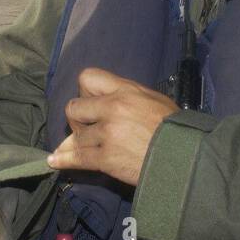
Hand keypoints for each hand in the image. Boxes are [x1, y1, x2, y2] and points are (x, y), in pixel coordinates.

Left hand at [46, 67, 178, 186]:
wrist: (185, 156)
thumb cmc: (176, 128)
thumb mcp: (155, 100)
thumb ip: (130, 97)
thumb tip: (110, 102)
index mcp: (125, 90)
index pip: (87, 78)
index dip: (85, 91)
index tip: (90, 102)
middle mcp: (112, 108)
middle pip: (74, 107)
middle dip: (78, 118)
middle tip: (88, 128)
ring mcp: (107, 134)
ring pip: (75, 135)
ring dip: (75, 142)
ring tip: (76, 148)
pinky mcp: (106, 158)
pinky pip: (77, 158)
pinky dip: (64, 160)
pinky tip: (54, 161)